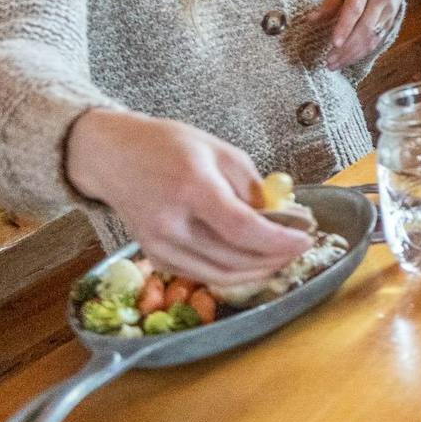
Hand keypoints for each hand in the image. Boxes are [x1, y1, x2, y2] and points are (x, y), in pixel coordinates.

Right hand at [66, 109, 311, 284]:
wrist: (113, 157)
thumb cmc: (169, 146)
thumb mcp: (221, 152)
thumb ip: (253, 188)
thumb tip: (282, 218)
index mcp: (193, 189)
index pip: (243, 229)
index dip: (280, 241)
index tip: (307, 238)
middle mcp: (172, 223)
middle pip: (234, 258)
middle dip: (275, 258)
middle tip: (299, 248)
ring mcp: (159, 245)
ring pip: (219, 274)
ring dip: (257, 271)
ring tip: (281, 257)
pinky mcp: (155, 257)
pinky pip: (201, 274)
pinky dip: (231, 273)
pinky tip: (251, 261)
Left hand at [307, 0, 404, 69]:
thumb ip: (329, 2)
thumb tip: (311, 20)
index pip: (355, 8)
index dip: (344, 27)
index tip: (334, 44)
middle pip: (365, 27)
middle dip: (346, 48)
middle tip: (329, 62)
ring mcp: (390, 9)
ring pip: (372, 37)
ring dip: (353, 54)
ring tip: (335, 65)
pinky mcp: (393, 21)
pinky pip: (377, 40)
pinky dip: (362, 53)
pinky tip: (348, 59)